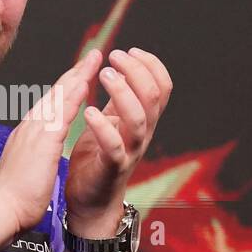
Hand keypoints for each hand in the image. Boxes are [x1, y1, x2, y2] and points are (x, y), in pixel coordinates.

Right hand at [0, 49, 102, 233]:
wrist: (0, 211)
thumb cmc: (13, 198)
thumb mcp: (25, 169)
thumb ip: (32, 157)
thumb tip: (35, 157)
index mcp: (28, 135)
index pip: (50, 106)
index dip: (66, 88)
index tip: (80, 75)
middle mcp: (30, 128)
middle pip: (54, 94)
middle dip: (74, 73)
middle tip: (91, 56)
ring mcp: (34, 132)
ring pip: (58, 97)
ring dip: (77, 77)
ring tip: (93, 60)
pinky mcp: (42, 142)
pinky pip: (60, 114)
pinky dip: (72, 97)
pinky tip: (84, 84)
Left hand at [64, 48, 171, 234]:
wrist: (89, 201)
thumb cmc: (97, 158)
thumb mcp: (111, 122)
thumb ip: (118, 99)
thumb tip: (120, 67)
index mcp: (143, 119)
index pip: (162, 86)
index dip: (150, 64)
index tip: (128, 51)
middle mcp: (143, 133)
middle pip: (154, 96)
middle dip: (136, 71)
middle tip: (113, 58)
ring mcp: (130, 151)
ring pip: (139, 119)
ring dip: (122, 92)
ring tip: (104, 76)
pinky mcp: (113, 168)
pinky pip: (115, 147)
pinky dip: (103, 127)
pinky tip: (89, 112)